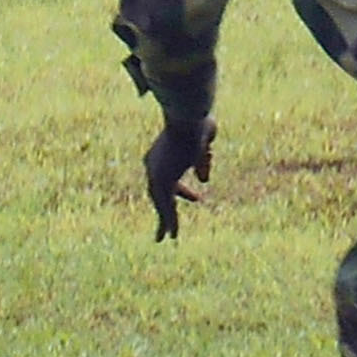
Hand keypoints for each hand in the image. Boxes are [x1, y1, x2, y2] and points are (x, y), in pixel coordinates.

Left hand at [141, 112, 216, 237]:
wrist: (188, 118)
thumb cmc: (196, 122)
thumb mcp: (204, 141)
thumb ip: (203, 160)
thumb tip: (203, 180)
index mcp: (160, 153)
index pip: (169, 177)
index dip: (182, 191)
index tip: (198, 198)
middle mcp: (153, 164)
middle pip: (159, 192)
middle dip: (169, 207)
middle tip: (177, 227)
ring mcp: (156, 174)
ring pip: (160, 203)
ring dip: (165, 220)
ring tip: (167, 237)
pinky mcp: (161, 182)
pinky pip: (165, 207)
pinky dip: (168, 222)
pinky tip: (171, 236)